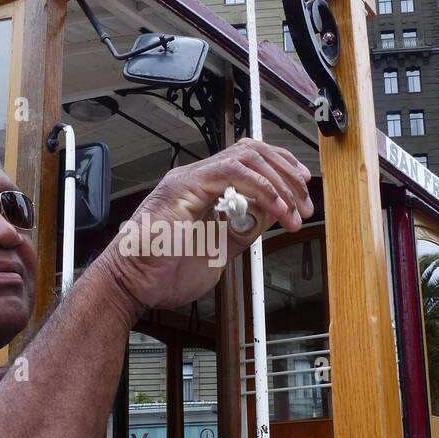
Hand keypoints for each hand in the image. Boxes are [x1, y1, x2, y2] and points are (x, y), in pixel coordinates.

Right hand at [98, 138, 312, 312]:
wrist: (133, 286)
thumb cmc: (164, 272)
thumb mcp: (221, 249)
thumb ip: (244, 228)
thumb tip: (273, 213)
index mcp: (204, 190)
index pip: (249, 160)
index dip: (280, 169)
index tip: (301, 191)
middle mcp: (197, 179)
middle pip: (252, 151)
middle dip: (286, 174)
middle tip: (305, 202)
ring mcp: (189, 180)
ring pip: (246, 157)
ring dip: (278, 181)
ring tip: (293, 208)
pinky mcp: (184, 188)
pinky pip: (231, 174)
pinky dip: (259, 189)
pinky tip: (274, 208)